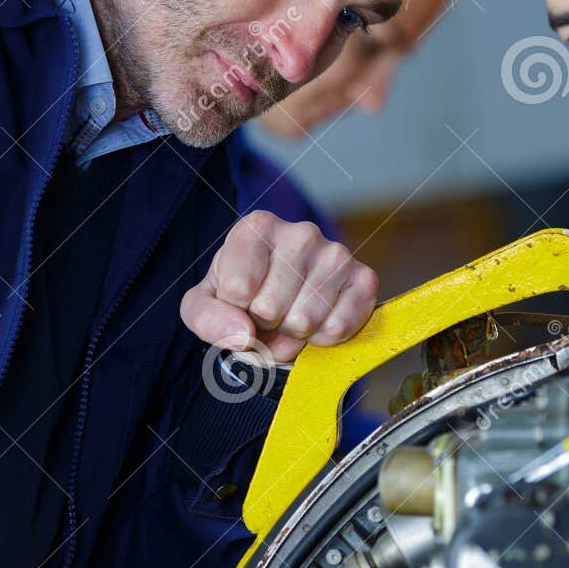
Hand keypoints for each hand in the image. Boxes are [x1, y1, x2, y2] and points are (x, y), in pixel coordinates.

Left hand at [180, 211, 377, 362]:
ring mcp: (337, 254)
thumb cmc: (241, 296)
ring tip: (290, 320)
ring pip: (304, 323)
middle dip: (265, 327)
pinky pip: (337, 329)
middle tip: (268, 318)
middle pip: (270, 308)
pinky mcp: (364, 279)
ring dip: (292, 337)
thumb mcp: (204, 304)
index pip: (238, 289)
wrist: (286, 299)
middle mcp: (301, 232)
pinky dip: (322, 340)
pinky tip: (317, 323)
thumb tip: (242, 334)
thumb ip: (207, 317)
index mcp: (257, 227)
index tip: (241, 304)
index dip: (235, 312)